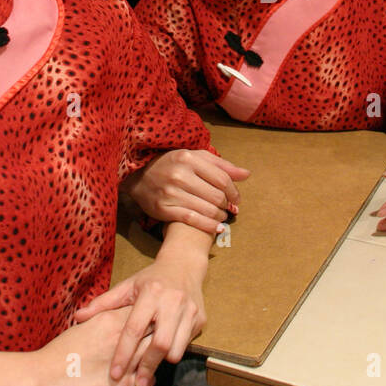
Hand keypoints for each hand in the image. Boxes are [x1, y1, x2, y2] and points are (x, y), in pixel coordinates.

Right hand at [29, 307, 156, 385]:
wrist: (40, 377)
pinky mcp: (122, 384)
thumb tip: (108, 322)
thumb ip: (100, 323)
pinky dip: (149, 380)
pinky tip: (145, 381)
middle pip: (155, 330)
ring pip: (156, 355)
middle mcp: (121, 337)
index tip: (149, 322)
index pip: (141, 313)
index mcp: (110, 320)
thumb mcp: (83, 329)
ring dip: (156, 359)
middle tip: (158, 341)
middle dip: (160, 335)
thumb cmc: (57, 354)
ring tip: (153, 362)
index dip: (148, 317)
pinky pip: (148, 380)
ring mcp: (124, 360)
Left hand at [74, 257, 205, 385]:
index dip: (123, 353)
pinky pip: (186, 344)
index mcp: (151, 292)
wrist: (184, 264)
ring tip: (150, 368)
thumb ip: (103, 303)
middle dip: (147, 366)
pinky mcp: (200, 319)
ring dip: (162, 361)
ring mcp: (189, 310)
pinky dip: (174, 352)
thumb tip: (77, 317)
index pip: (134, 328)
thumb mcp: (127, 286)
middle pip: (160, 344)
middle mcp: (172, 301)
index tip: (115, 373)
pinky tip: (163, 353)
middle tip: (138, 384)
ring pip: (176, 348)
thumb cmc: (151, 279)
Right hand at [125, 149, 249, 235]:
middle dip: (227, 205)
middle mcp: (179, 175)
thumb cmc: (171, 165)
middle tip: (228, 208)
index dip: (234, 191)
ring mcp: (171, 193)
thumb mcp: (194, 157)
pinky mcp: (164, 209)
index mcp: (189, 159)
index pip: (222, 179)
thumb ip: (221, 165)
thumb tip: (246, 174)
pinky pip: (193, 220)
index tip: (236, 198)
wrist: (139, 176)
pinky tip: (217, 227)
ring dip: (220, 216)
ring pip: (207, 209)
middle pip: (216, 196)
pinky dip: (209, 226)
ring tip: (221, 216)